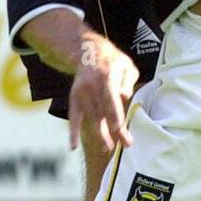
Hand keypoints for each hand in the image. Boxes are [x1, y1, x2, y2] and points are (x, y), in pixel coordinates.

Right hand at [68, 37, 138, 154]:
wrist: (89, 52)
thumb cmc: (114, 62)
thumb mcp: (127, 65)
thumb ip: (128, 81)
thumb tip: (124, 96)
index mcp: (108, 77)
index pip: (111, 99)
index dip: (114, 114)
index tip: (119, 128)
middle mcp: (92, 86)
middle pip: (104, 112)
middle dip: (114, 130)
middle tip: (126, 143)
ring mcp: (81, 93)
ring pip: (91, 118)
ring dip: (100, 134)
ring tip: (108, 148)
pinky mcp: (74, 98)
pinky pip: (73, 117)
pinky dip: (72, 132)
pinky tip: (72, 147)